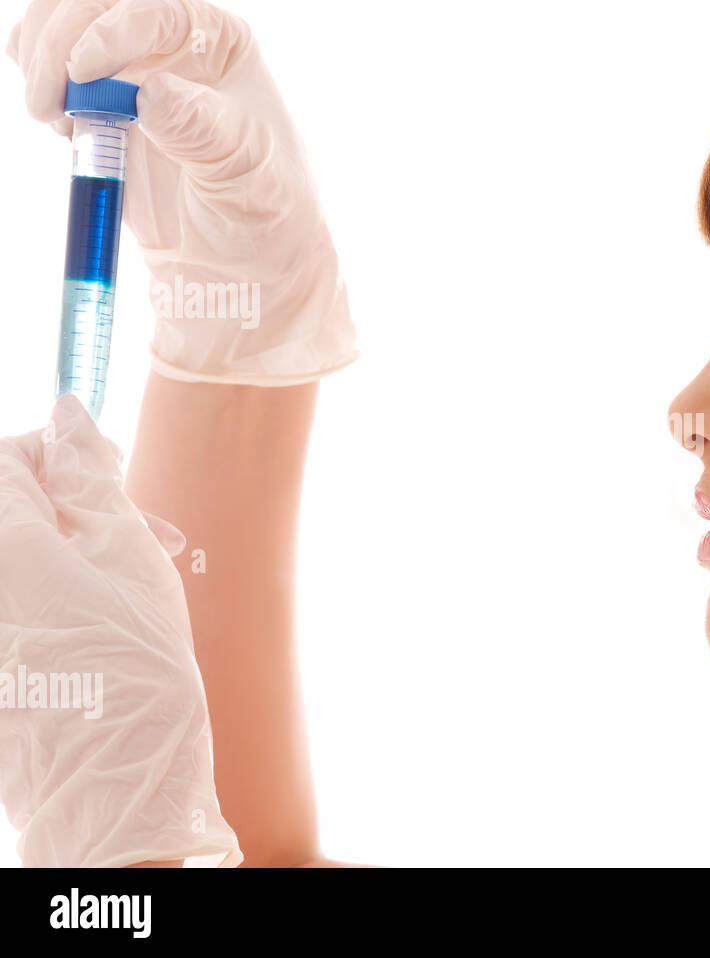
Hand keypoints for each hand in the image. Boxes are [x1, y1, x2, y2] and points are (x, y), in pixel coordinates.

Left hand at [0, 395, 240, 866]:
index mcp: (4, 544)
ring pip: (16, 555)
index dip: (56, 453)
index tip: (102, 474)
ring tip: (123, 584)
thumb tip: (68, 415)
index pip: (7, 456)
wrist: (116, 792)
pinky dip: (48, 594)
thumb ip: (92, 480)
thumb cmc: (137, 673)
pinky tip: (95, 623)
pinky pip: (14, 600)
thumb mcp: (132, 560)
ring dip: (60, 550)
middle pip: (8, 507)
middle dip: (62, 503)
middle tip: (131, 533)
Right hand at [7, 0, 356, 384]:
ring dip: (39, 57)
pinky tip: (57, 123)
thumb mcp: (245, 173)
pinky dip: (39, 81)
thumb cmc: (262, 210)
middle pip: (95, 4)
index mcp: (220, 42)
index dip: (108, 30)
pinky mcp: (101, 100)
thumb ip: (201, 130)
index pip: (155, 9)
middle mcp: (174, 43)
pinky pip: (50, 65)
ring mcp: (132, 67)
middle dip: (58, 42)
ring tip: (49, 114)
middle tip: (47, 103)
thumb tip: (150, 92)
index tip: (82, 74)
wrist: (240, 260)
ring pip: (61, 23)